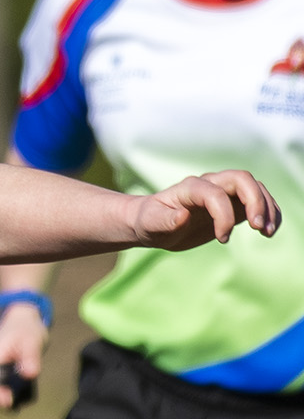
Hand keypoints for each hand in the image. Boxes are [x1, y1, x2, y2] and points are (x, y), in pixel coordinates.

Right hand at [0, 305, 47, 412]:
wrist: (21, 322)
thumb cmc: (25, 330)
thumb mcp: (32, 341)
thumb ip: (31, 357)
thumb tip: (30, 375)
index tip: (10, 401)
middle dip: (8, 401)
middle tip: (22, 401)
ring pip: (0, 397)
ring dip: (14, 398)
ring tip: (28, 390)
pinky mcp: (0, 378)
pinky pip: (6, 393)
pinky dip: (17, 395)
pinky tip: (28, 389)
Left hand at [131, 170, 281, 250]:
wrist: (153, 224)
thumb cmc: (149, 222)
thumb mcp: (151, 224)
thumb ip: (166, 221)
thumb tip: (183, 217)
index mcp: (190, 187)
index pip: (215, 193)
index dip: (224, 215)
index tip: (222, 239)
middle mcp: (210, 184)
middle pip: (243, 180)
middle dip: (256, 201)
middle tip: (259, 228)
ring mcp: (224, 193)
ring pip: (255, 189)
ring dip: (267, 208)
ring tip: (268, 233)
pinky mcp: (233, 205)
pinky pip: (258, 202)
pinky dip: (269, 213)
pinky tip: (268, 231)